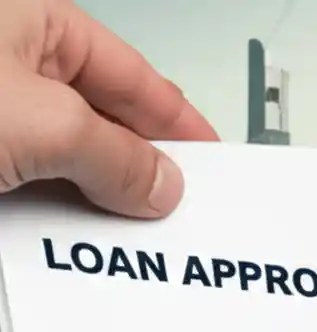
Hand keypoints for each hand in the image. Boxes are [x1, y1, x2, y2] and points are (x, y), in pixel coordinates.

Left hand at [0, 0, 216, 217]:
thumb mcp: (43, 123)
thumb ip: (116, 156)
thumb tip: (162, 185)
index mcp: (38, 22)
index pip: (135, 79)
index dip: (180, 125)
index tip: (214, 165)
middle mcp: (14, 62)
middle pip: (104, 122)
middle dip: (137, 170)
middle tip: (174, 214)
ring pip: (63, 162)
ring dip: (90, 203)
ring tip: (121, 238)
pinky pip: (25, 186)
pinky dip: (47, 216)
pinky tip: (66, 240)